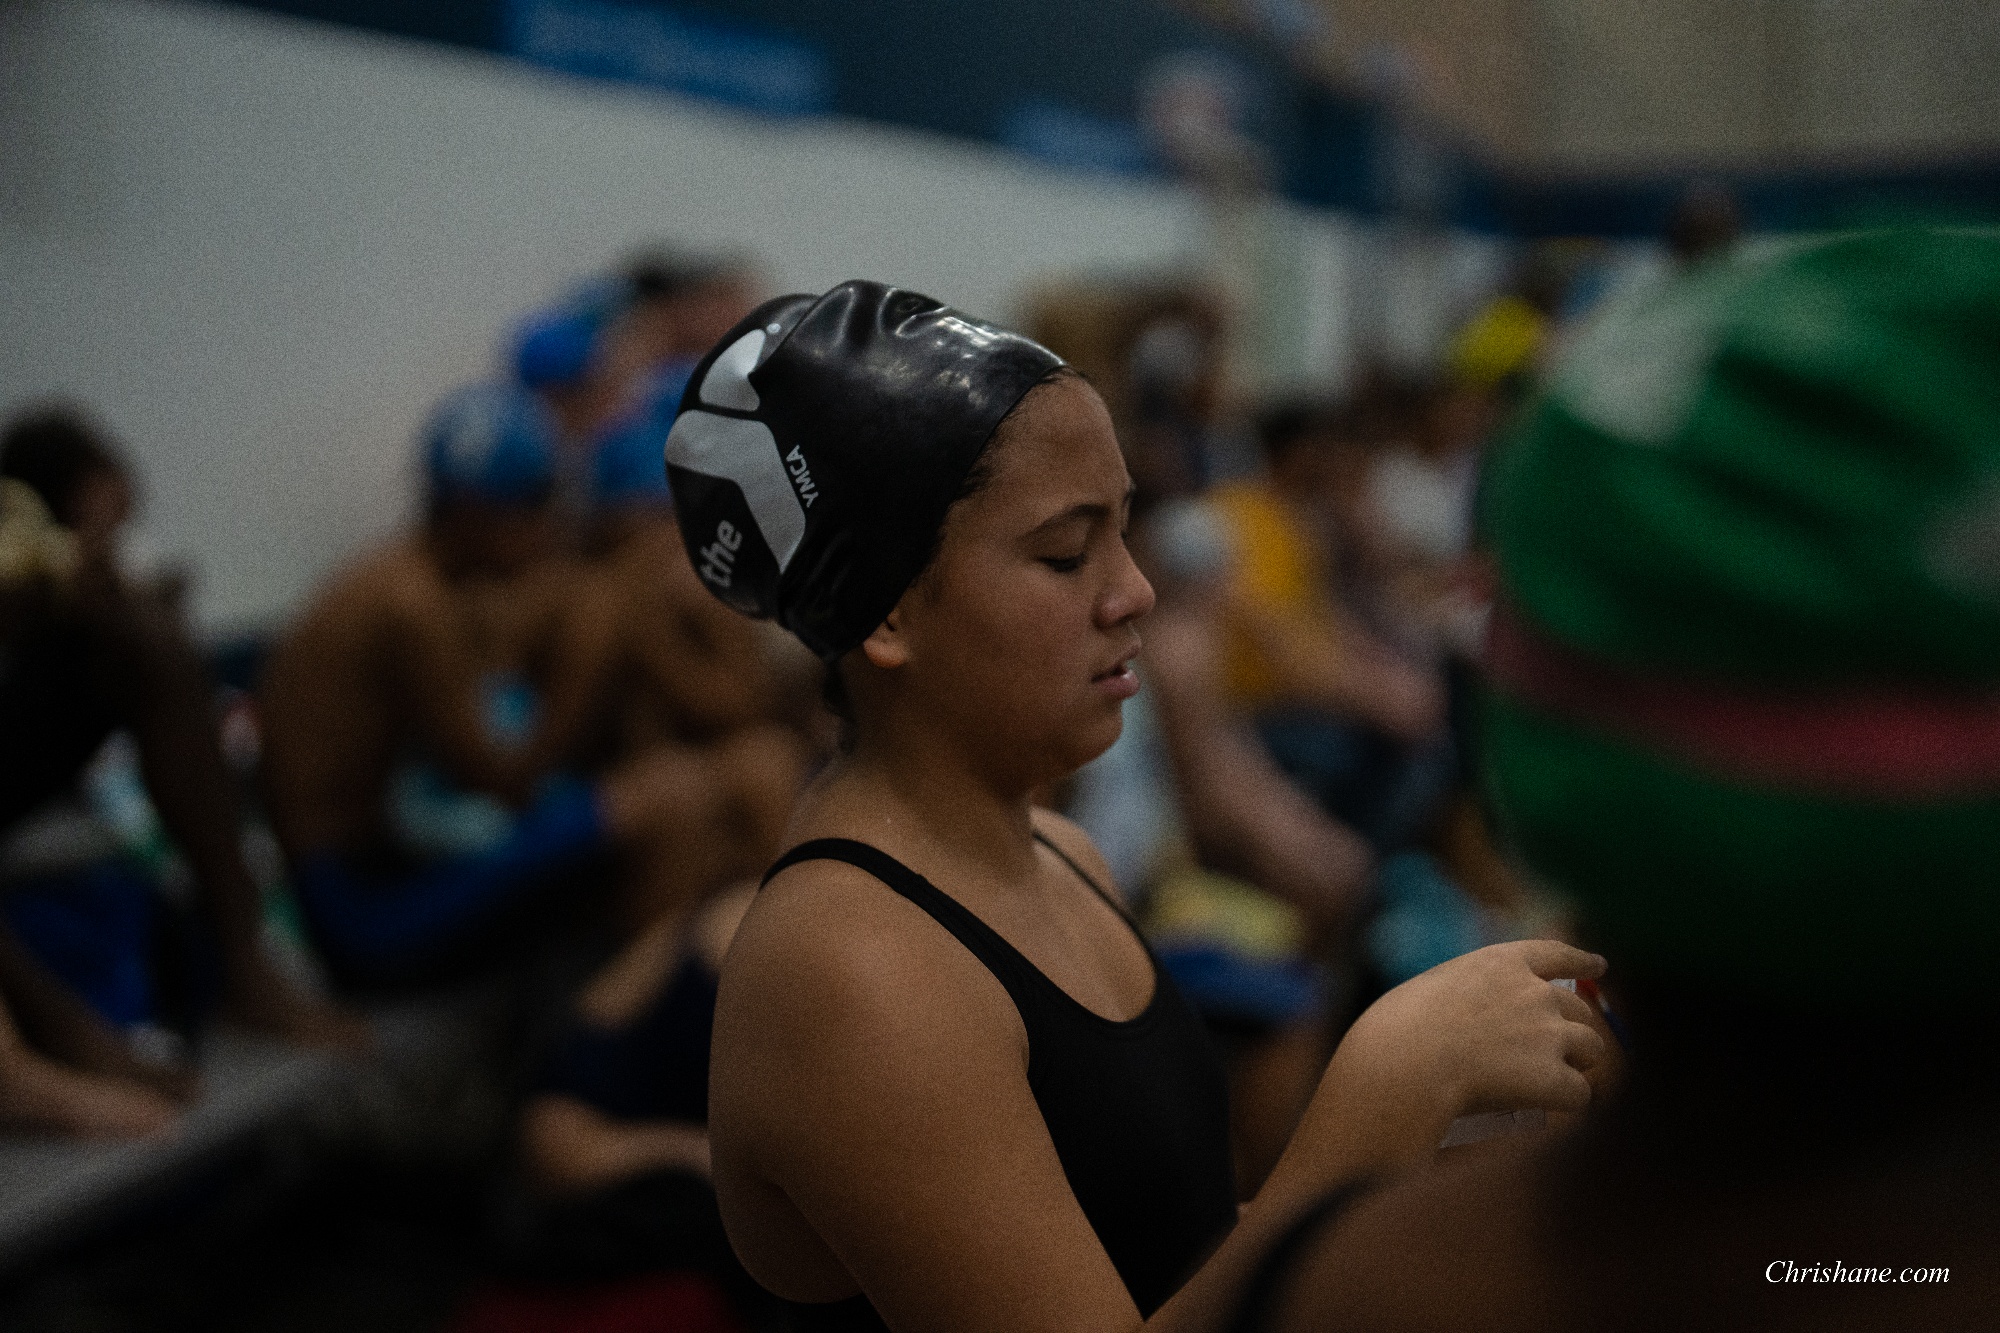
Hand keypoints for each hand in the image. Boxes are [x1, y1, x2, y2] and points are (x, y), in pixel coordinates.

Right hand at [1343, 940, 1607, 1120]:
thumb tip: (1479, 1029)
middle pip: (1578, 1008)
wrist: (1404, 1068)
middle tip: (1553, 1051)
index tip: (1599, 965)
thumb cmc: (1398, 1034)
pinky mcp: (1555, 1077)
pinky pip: (1579, 1093)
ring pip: (1591, 1048)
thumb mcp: (1431, 992)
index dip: (1581, 961)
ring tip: (1550, 1082)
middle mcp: (1535, 992)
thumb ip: (1465, 997)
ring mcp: (1549, 1033)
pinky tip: (1547, 1108)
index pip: (1557, 953)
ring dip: (1576, 1064)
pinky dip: (1565, 1102)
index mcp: (1502, 962)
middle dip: (1570, 1027)